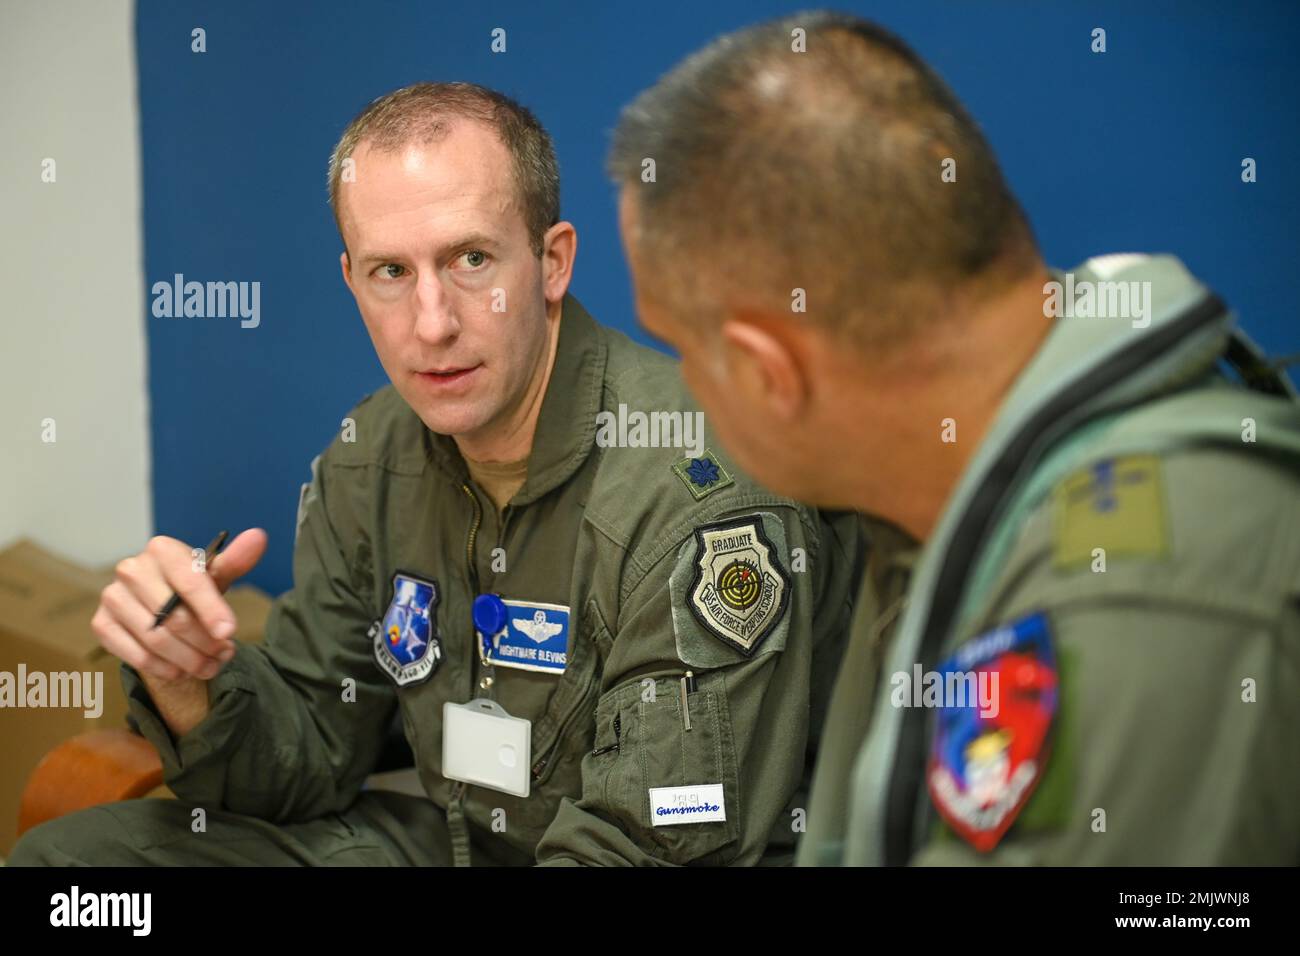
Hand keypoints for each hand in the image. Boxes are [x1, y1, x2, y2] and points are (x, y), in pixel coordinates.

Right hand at [92, 529, 268, 680]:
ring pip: (156, 639)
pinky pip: (134, 655)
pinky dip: (163, 668)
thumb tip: (259, 537)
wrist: (157, 603)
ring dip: (188, 659)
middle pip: (173, 617)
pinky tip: (181, 671)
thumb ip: (236, 560)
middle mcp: (131, 569)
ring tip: (210, 666)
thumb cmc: (190, 587)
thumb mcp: (214, 574)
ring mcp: (112, 596)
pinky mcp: (102, 623)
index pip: (189, 583)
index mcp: (162, 549)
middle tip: (224, 654)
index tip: (229, 633)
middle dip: (205, 642)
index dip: (212, 610)